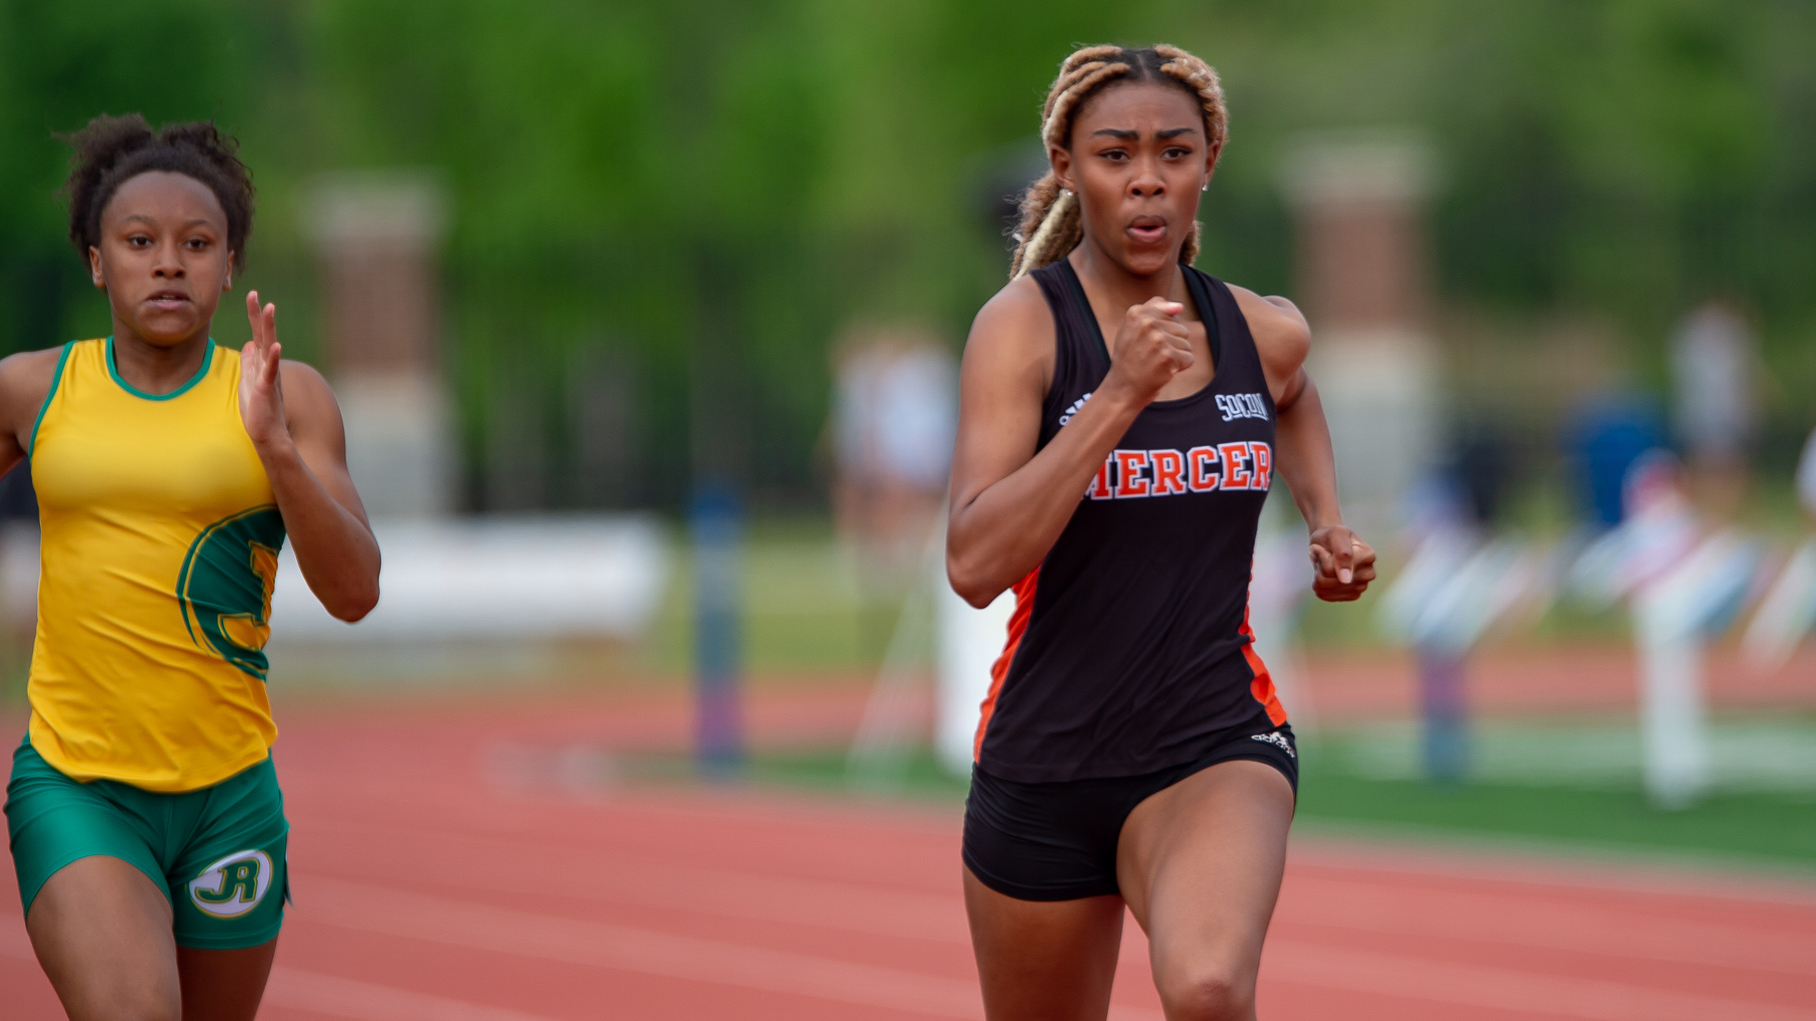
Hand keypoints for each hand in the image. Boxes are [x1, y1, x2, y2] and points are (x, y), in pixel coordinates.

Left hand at [239, 290, 288, 452]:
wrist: (268, 435)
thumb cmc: (258, 411)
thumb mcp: (248, 382)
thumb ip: (250, 363)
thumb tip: (249, 344)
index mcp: (262, 364)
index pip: (258, 335)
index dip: (254, 316)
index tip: (252, 295)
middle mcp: (268, 367)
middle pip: (264, 335)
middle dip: (259, 314)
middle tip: (255, 294)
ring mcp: (269, 377)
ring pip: (270, 347)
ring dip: (269, 328)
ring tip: (270, 309)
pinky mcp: (267, 390)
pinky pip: (271, 372)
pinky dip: (274, 358)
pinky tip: (276, 346)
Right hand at [1102, 296, 1192, 405]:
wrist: (1123, 388)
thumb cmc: (1130, 358)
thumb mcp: (1132, 327)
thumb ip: (1154, 308)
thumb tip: (1180, 306)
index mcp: (1136, 312)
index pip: (1170, 313)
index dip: (1162, 330)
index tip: (1145, 341)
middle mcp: (1147, 323)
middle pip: (1181, 329)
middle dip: (1171, 343)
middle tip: (1150, 354)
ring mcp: (1158, 339)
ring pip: (1186, 344)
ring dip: (1175, 356)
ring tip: (1156, 362)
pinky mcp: (1168, 356)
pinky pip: (1188, 358)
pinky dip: (1179, 368)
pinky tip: (1163, 371)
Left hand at [1309, 525, 1375, 601]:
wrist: (1329, 541)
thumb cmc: (1332, 535)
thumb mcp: (1335, 535)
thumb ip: (1342, 554)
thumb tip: (1346, 580)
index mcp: (1368, 556)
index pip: (1331, 567)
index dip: (1321, 556)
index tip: (1323, 547)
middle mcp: (1368, 574)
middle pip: (1327, 580)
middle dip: (1319, 566)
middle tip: (1322, 554)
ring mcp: (1361, 587)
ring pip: (1324, 588)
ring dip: (1317, 574)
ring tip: (1323, 562)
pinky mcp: (1352, 595)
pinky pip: (1325, 595)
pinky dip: (1319, 584)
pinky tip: (1325, 574)